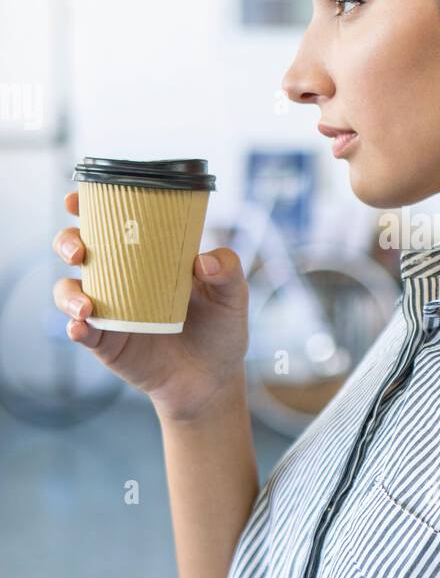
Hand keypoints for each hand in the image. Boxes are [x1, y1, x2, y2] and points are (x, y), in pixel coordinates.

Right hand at [52, 190, 249, 420]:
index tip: (79, 197)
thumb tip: (204, 259)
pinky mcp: (105, 342)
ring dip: (69, 294)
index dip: (88, 204)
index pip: (110, 221)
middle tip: (80, 251)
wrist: (212, 380)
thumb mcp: (233, 296)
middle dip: (68, 242)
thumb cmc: (220, 328)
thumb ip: (228, 271)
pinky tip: (83, 327)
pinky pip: (81, 332)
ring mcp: (108, 310)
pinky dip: (76, 327)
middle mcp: (118, 277)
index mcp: (146, 255)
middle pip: (76, 249)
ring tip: (87, 306)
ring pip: (69, 291)